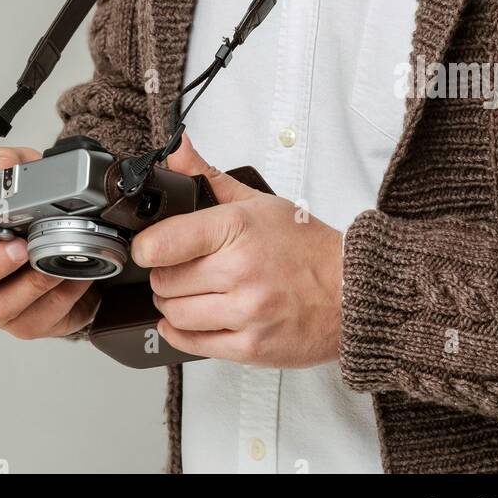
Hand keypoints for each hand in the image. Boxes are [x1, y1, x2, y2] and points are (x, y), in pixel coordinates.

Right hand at [0, 146, 100, 338]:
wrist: (80, 251)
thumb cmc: (41, 214)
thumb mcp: (31, 172)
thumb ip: (11, 162)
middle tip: (18, 246)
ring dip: (30, 283)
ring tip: (55, 262)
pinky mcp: (22, 322)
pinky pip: (34, 317)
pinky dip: (60, 295)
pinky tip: (74, 277)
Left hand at [130, 134, 342, 367]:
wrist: (352, 292)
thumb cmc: (308, 247)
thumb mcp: (260, 202)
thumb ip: (209, 177)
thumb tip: (178, 150)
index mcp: (238, 230)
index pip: (164, 242)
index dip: (145, 245)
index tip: (147, 246)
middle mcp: (240, 273)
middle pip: (165, 280)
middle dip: (163, 273)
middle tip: (176, 267)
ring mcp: (246, 313)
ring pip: (174, 313)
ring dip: (171, 303)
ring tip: (187, 291)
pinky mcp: (250, 347)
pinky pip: (193, 344)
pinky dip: (180, 333)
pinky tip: (189, 318)